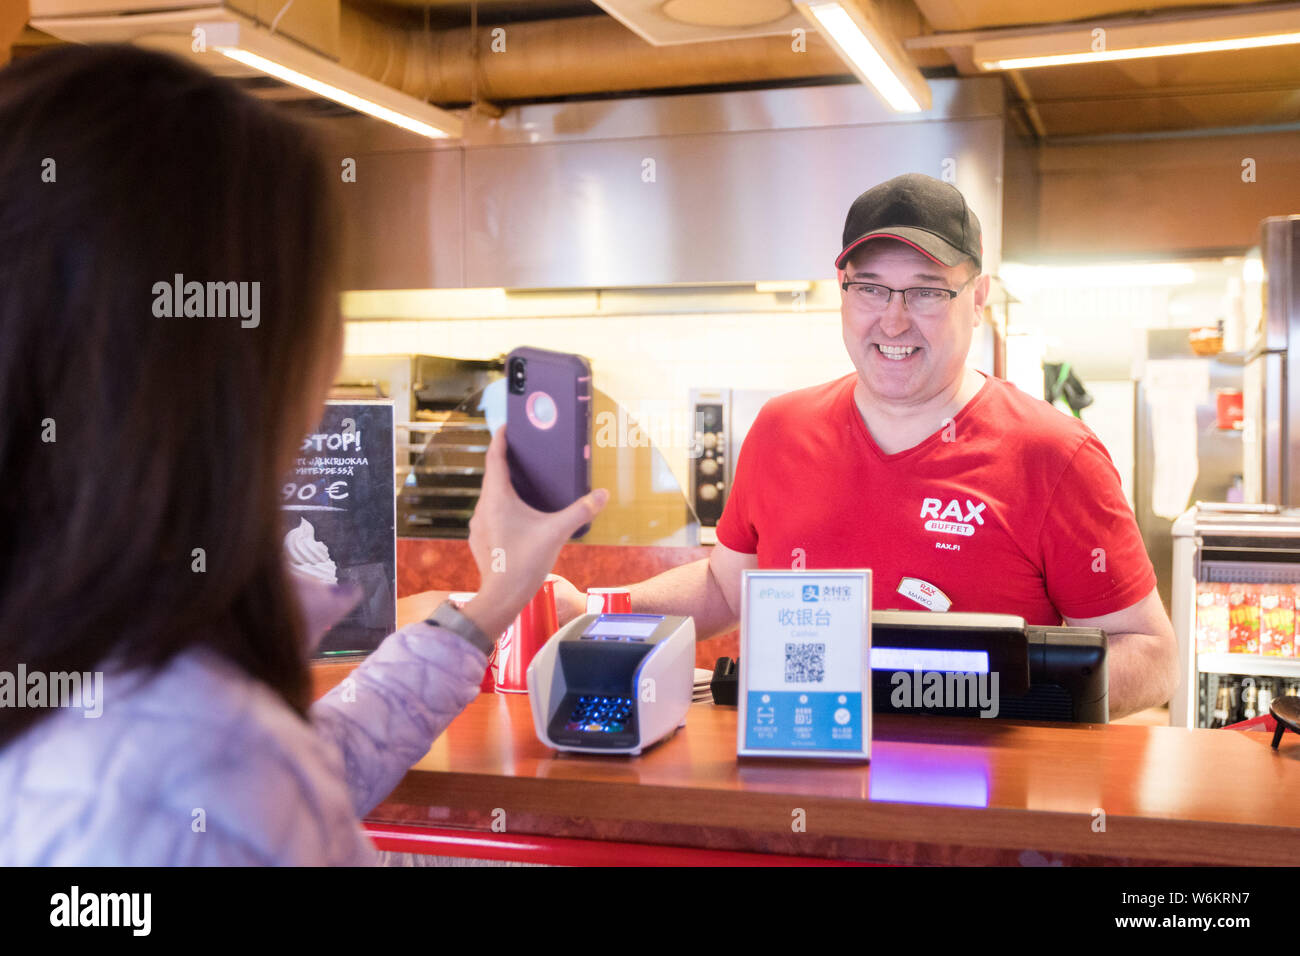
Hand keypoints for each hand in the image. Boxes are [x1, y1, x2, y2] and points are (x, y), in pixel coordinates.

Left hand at [462, 426, 607, 639]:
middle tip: (523, 455)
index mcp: (497, 497)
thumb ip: (581, 511)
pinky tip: (516, 518)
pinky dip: (501, 509)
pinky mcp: (479, 540)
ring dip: (503, 489)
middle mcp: (482, 507)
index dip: (500, 440)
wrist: (501, 597)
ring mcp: (477, 524)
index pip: (494, 458)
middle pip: (492, 477)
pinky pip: (489, 515)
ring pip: (490, 498)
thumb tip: (603, 494)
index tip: (506, 427)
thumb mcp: (557, 532)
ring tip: (522, 485)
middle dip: (506, 464)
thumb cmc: (525, 562)